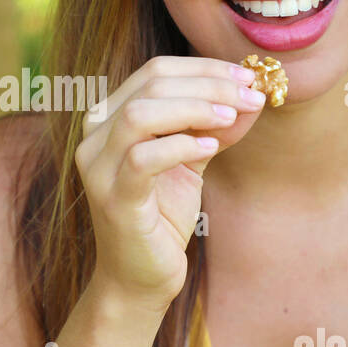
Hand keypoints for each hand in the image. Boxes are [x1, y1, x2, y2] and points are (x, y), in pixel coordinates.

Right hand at [75, 54, 266, 310]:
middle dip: (209, 85)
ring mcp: (98, 167)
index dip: (204, 68)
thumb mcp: (192, 160)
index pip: (156, 71)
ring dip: (194, 108)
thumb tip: (253, 95)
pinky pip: (143, 159)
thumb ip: (213, 127)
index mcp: (110, 117)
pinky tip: (211, 147)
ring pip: (140, 114)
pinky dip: (181, 146)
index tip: (248, 76)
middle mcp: (95, 135)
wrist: (140, 278)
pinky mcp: (113, 198)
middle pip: (151, 85)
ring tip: (232, 117)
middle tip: (251, 95)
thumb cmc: (161, 216)